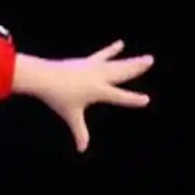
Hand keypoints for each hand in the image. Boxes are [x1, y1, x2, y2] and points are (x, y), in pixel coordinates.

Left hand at [12, 41, 152, 151]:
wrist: (45, 78)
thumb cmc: (58, 98)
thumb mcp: (71, 116)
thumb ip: (80, 132)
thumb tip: (81, 150)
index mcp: (98, 91)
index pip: (120, 97)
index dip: (133, 99)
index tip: (146, 99)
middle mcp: (99, 78)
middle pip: (122, 73)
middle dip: (137, 68)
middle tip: (150, 62)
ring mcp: (94, 68)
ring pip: (117, 64)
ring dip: (132, 61)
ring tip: (147, 58)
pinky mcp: (87, 62)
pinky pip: (102, 55)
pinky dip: (111, 50)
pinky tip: (120, 44)